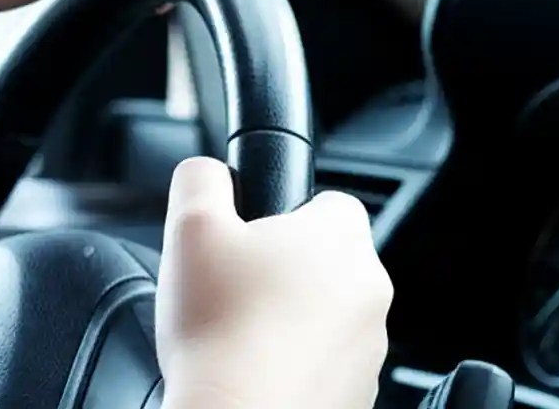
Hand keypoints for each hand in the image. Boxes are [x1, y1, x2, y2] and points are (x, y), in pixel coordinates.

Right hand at [156, 157, 392, 408]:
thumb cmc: (219, 333)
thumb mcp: (190, 226)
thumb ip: (202, 178)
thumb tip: (207, 172)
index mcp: (339, 239)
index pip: (327, 199)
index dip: (281, 213)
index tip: (248, 236)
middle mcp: (368, 290)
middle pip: (325, 259)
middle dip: (282, 268)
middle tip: (233, 286)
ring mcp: (369, 347)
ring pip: (327, 313)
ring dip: (291, 318)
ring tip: (239, 333)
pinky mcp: (357, 392)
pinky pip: (326, 362)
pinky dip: (296, 363)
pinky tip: (255, 369)